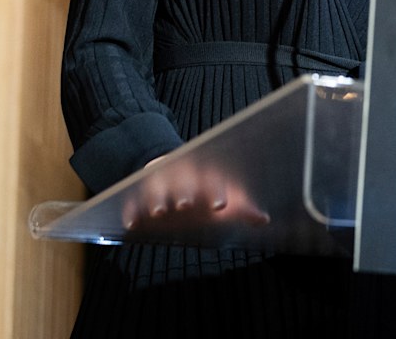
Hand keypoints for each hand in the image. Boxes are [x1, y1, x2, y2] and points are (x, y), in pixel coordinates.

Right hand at [121, 156, 269, 231]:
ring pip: (157, 188)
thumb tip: (264, 220)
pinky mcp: (138, 195)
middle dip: (184, 192)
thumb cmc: (203, 191)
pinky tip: (130, 224)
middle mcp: (181, 178)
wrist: (168, 172)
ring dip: (157, 199)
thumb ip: (243, 210)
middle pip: (183, 183)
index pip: (212, 183)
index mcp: (204, 177)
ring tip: (158, 211)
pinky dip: (131, 211)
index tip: (220, 205)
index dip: (215, 193)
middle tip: (185, 204)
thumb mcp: (223, 198)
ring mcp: (159, 185)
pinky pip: (132, 202)